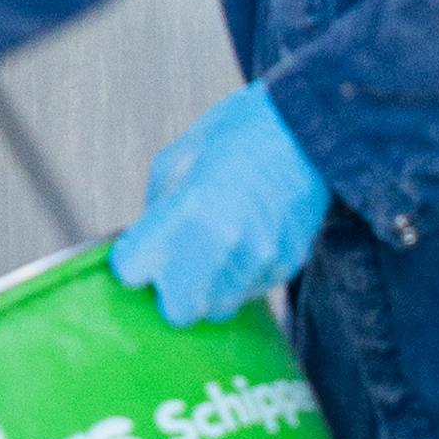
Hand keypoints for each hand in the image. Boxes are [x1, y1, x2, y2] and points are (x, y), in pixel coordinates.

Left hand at [111, 82, 326, 324]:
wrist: (308, 127)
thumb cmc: (239, 132)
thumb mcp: (179, 157)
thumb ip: (156, 208)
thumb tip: (145, 240)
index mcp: (187, 212)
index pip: (132, 271)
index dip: (131, 261)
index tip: (138, 250)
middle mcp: (223, 245)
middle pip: (178, 311)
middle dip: (170, 291)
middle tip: (174, 263)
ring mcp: (259, 260)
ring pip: (218, 307)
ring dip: (208, 287)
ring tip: (215, 246)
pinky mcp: (287, 264)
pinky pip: (250, 291)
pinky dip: (241, 276)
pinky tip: (246, 240)